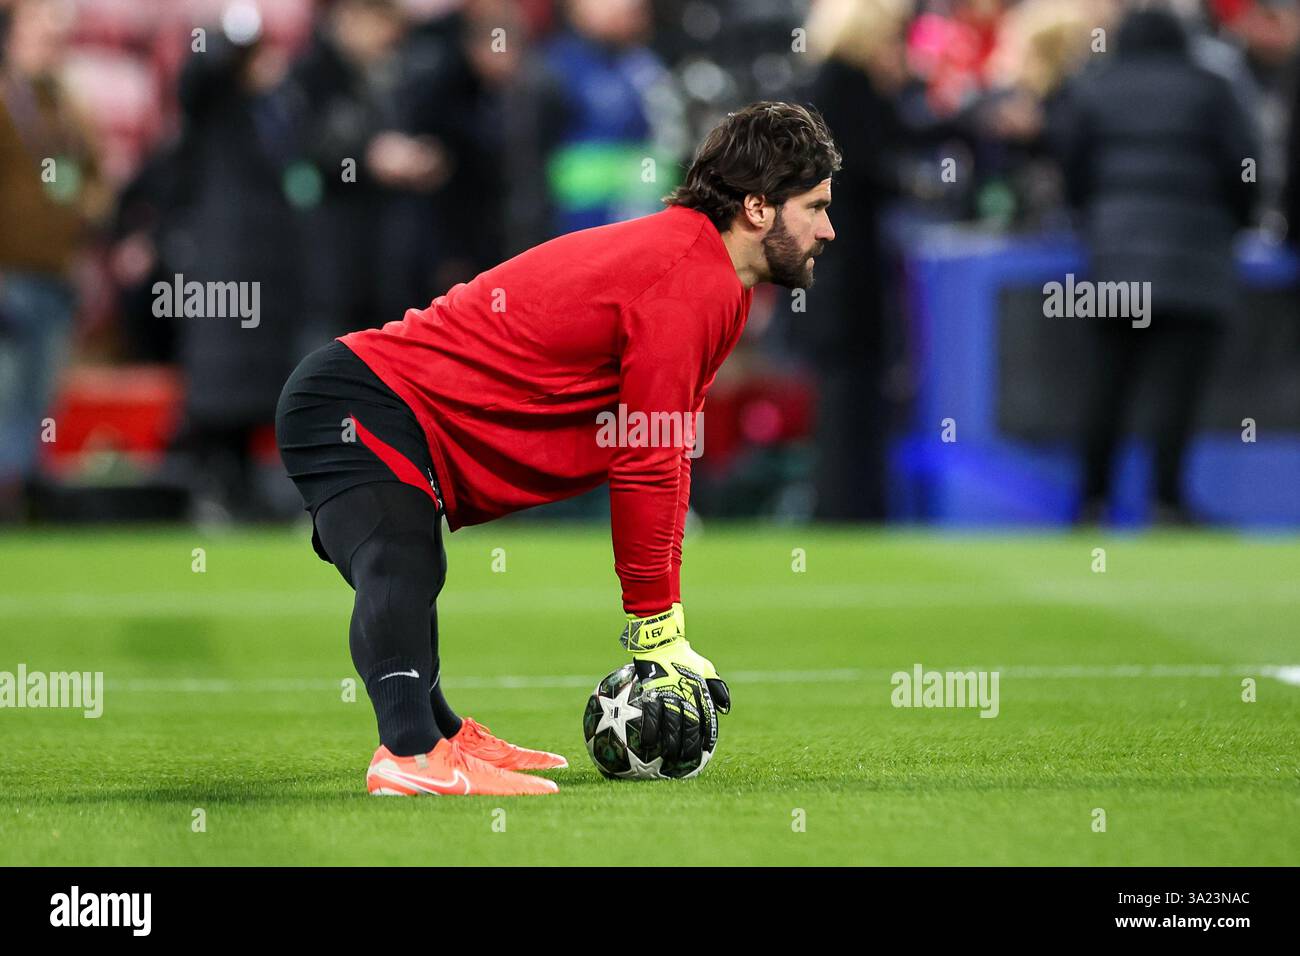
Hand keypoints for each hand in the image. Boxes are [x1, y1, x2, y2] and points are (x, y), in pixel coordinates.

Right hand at [620, 605, 730, 766]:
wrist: (661, 640)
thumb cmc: (683, 655)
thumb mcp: (705, 668)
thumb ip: (716, 688)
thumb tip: (726, 709)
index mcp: (699, 691)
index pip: (706, 719)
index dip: (706, 737)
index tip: (705, 751)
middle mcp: (686, 695)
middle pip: (690, 726)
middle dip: (688, 746)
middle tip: (685, 762)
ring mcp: (669, 694)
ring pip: (672, 724)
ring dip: (671, 743)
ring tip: (668, 758)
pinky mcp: (652, 691)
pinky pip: (651, 715)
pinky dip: (651, 731)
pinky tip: (648, 744)